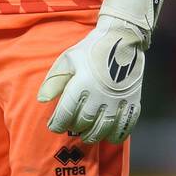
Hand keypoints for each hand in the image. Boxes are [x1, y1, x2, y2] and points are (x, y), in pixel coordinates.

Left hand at [37, 15, 148, 144]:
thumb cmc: (91, 50)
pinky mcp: (133, 102)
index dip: (57, 124)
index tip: (54, 126)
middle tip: (70, 126)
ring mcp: (118, 100)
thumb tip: (42, 100)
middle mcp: (99, 95)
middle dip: (74, 128)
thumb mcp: (67, 60)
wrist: (121, 39)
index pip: (65, 113)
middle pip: (84, 123)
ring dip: (92, 136)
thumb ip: (53, 81)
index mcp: (81, 84)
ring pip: (103, 129)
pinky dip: (116, 135)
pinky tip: (109, 135)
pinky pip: (125, 126)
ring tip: (86, 134)